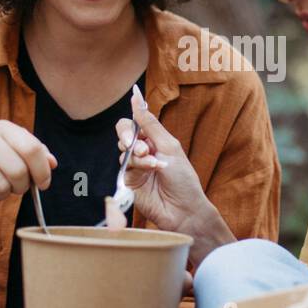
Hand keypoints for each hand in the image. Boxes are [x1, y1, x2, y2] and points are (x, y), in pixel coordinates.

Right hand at [0, 120, 56, 204]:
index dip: (42, 171)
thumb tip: (52, 163)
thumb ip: (34, 154)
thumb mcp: (11, 150)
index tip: (44, 184)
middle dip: (22, 187)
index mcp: (3, 127)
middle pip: (18, 171)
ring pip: (1, 187)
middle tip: (17, 187)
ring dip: (3, 194)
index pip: (32, 148)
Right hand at [114, 87, 217, 238]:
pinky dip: (138, 165)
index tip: (133, 102)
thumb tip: (136, 99)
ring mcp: (134, 167)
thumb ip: (150, 124)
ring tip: (154, 164)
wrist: (184, 209)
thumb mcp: (169, 146)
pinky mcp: (128, 181)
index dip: (133, 115)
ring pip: (123, 150)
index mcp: (155, 141)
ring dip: (138, 155)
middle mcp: (143, 152)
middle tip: (138, 145)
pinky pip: (124, 166)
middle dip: (128, 135)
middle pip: (123, 133)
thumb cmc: (183, 178)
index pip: (136, 122)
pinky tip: (151, 170)